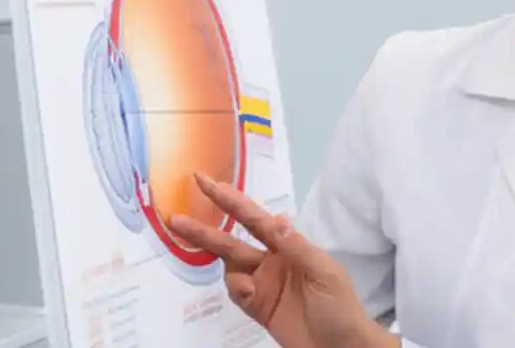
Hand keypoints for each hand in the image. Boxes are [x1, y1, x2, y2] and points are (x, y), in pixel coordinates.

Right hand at [169, 174, 398, 347]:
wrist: (339, 346)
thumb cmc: (338, 304)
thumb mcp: (324, 272)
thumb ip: (297, 248)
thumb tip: (276, 218)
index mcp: (290, 245)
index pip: (256, 219)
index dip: (233, 201)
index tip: (208, 183)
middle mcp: (271, 261)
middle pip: (231, 242)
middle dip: (204, 231)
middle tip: (176, 217)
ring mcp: (262, 285)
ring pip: (230, 267)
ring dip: (226, 267)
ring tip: (247, 286)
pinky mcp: (257, 308)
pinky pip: (236, 293)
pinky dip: (236, 290)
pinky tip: (248, 293)